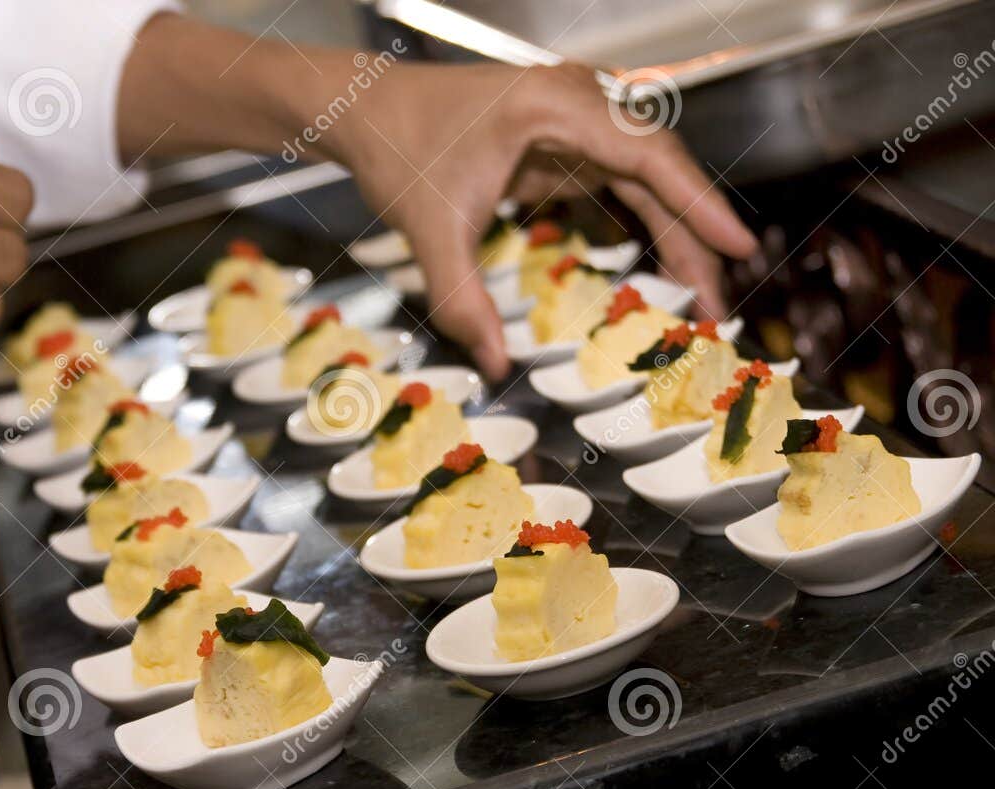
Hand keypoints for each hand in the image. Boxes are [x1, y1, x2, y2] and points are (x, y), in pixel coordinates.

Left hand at [335, 63, 757, 378]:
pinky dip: (645, 225)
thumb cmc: (399, 150)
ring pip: (646, 179)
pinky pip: (621, 184)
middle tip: (717, 302)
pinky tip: (663, 270)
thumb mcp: (431, 231)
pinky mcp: (567, 142)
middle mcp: (578, 104)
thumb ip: (461, 300)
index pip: (649, 156)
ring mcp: (577, 120)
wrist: (369, 111)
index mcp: (556, 107)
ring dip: (675, 235)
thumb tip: (493, 365)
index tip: (738, 245)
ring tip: (700, 297)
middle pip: (659, 170)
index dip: (699, 203)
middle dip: (694, 236)